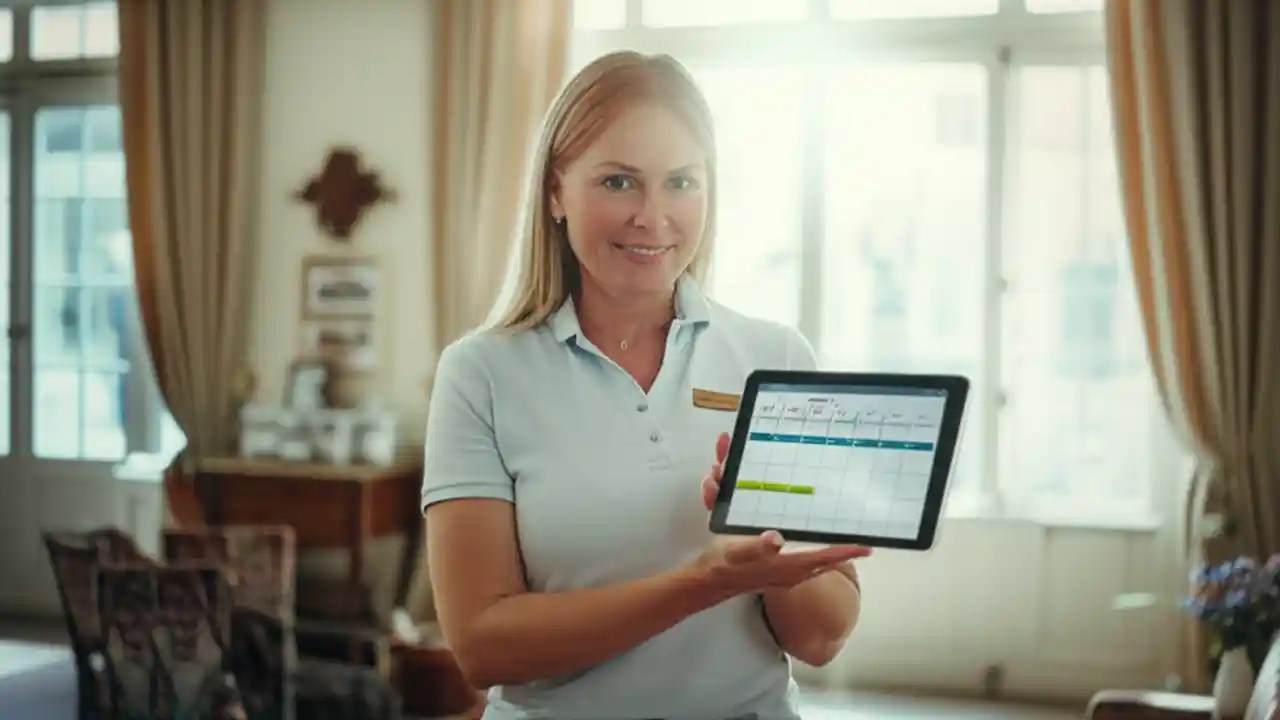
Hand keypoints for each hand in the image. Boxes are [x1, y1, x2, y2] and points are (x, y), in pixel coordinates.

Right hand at [693, 432, 871, 597]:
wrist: (707, 584)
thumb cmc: (722, 567)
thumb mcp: (735, 552)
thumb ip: (755, 547)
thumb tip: (776, 540)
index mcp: (784, 566)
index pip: (822, 558)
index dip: (844, 552)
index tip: (866, 547)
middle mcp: (788, 573)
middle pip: (824, 563)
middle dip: (843, 553)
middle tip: (863, 545)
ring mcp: (782, 575)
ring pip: (816, 565)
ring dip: (831, 556)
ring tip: (846, 549)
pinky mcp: (775, 573)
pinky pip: (805, 565)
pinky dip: (816, 557)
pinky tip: (814, 552)